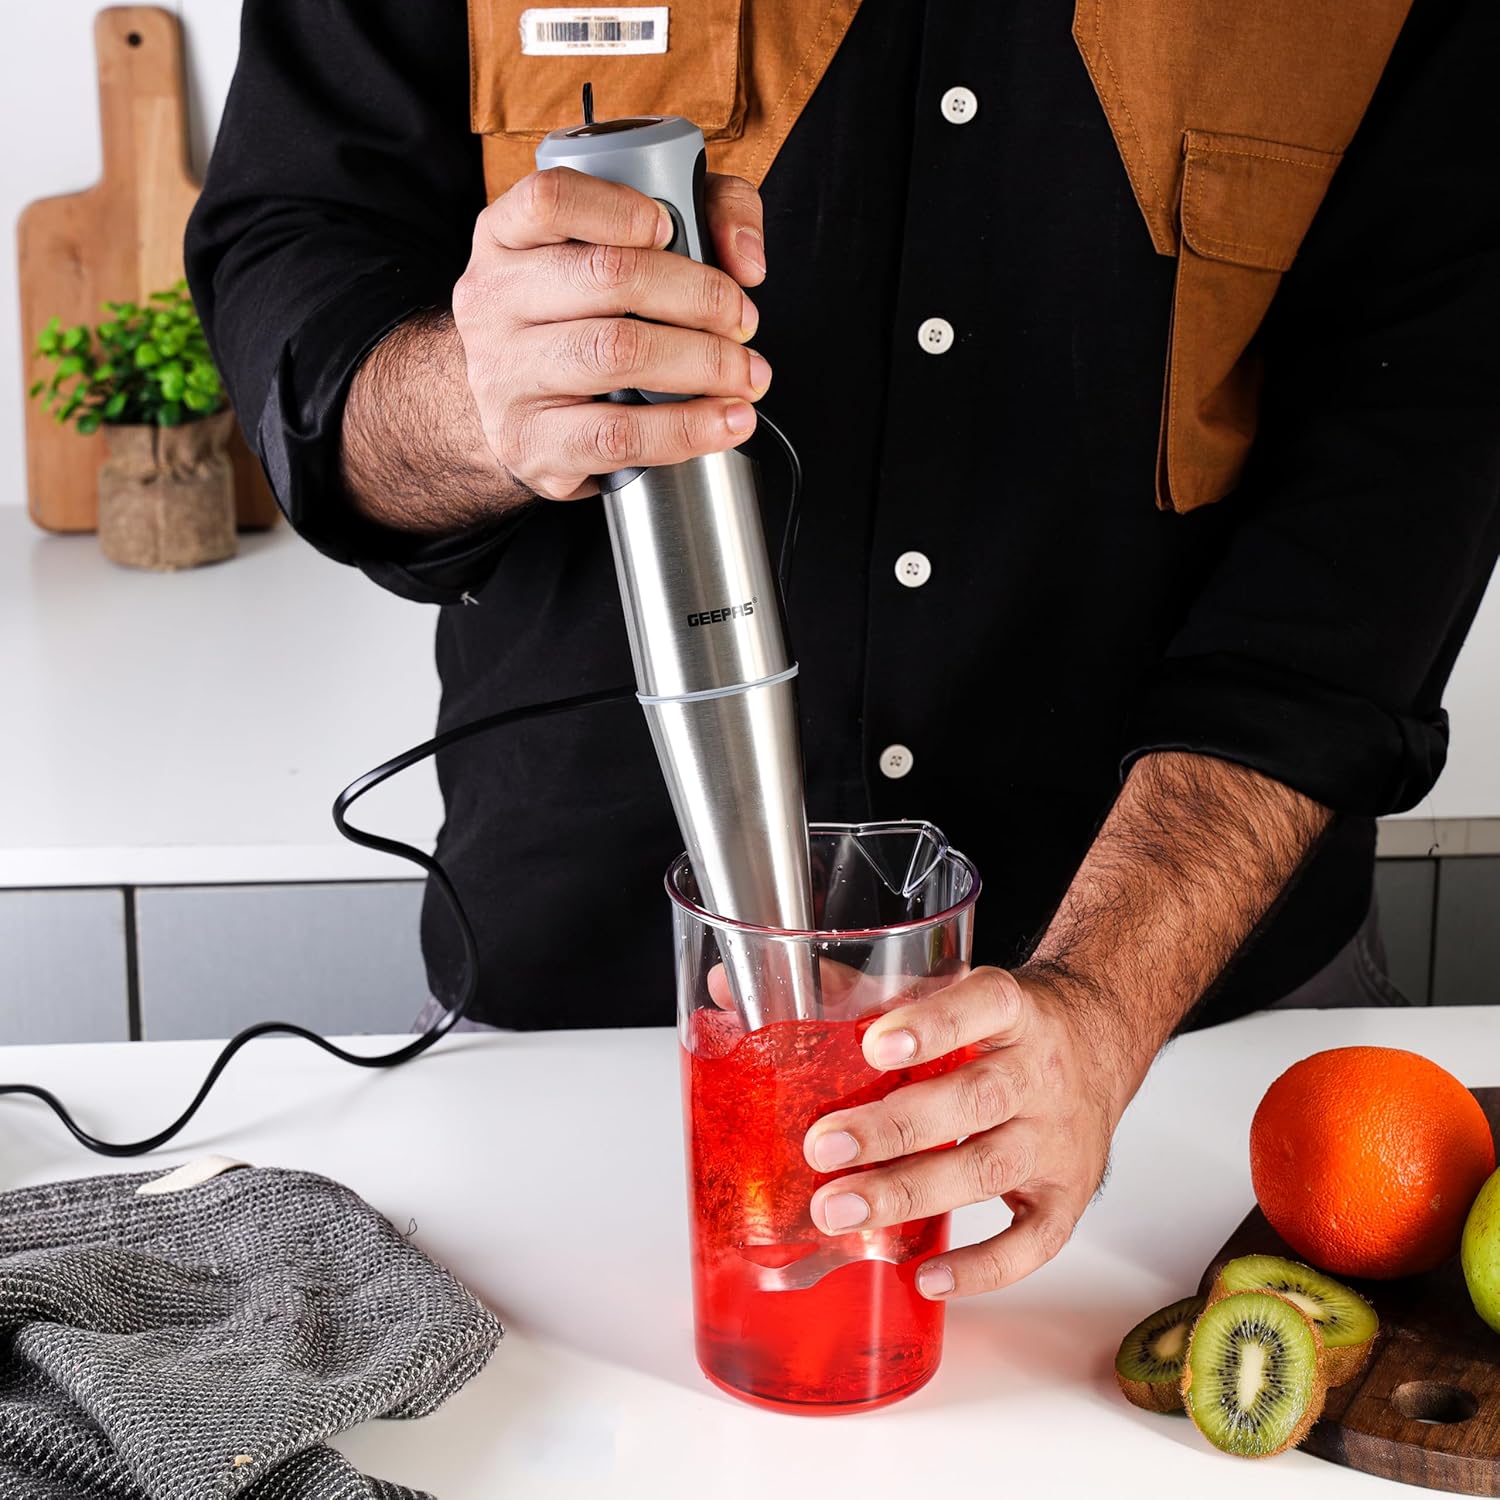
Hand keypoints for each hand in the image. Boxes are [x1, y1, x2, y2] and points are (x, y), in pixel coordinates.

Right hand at [451, 167, 770, 500]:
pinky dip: (685, 429)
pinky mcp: (533, 443)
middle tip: (742, 320)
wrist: (511, 415)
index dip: (621, 210)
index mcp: (507, 238)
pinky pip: (617, 435)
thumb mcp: (616, 250)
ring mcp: (508, 376)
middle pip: (607, 277)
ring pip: (617, 354)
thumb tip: (745, 259)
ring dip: (704, 363)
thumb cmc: (577, 322)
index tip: (671, 228)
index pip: (550, 200)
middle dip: (700, 296)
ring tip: (746, 374)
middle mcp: (496, 301)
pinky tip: (724, 422)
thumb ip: (699, 216)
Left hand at [801, 966, 1138, 1298]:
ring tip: (840, 1209)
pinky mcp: (1069, 1196)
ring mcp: (1058, 1140)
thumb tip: (793, 1001)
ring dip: (908, 1193)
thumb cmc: (1011, 1028)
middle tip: (823, 1147)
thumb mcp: (965, 992)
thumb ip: (890, 995)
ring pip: (988, 1170)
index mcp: (1016, 1011)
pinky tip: (925, 1274)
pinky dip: (982, 1267)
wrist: (1100, 1046)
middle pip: (974, 1101)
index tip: (873, 1046)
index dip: (932, 1024)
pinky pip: (1033, 1243)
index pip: (983, 1007)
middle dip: (892, 1129)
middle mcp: (1041, 1073)